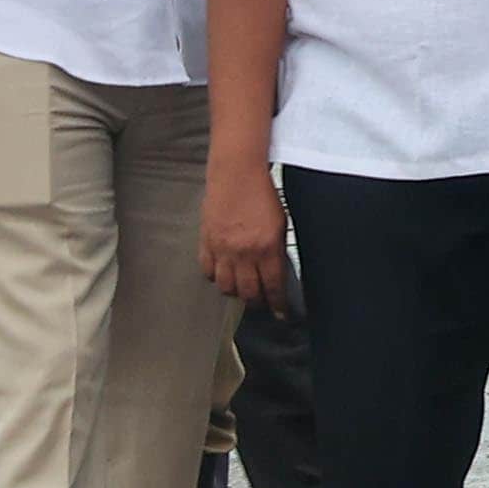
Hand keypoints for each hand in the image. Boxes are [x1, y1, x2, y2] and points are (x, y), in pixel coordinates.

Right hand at [201, 157, 293, 307]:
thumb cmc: (262, 194)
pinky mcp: (206, 243)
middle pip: (248, 293)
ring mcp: (222, 249)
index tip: (282, 314)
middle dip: (258, 303)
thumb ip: (278, 249)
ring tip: (243, 289)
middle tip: (263, 303)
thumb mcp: (282, 223)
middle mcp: (244, 252)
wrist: (237, 173)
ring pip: (226, 287)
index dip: (278, 305)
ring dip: (236, 292)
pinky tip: (224, 274)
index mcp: (267, 247)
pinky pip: (208, 271)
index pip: (273, 287)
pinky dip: (216, 277)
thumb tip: (277, 272)